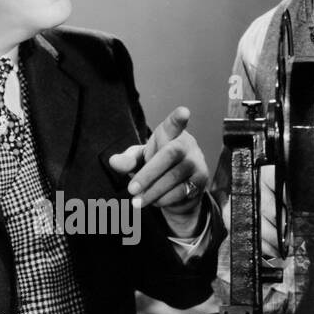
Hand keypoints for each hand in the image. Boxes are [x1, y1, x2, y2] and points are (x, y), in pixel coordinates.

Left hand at [108, 106, 209, 236]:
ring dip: (152, 191)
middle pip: (169, 154)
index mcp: (170, 135)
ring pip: (173, 177)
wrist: (177, 192)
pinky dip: (163, 199)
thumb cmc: (156, 167)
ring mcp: (196, 163)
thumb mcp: (139, 160)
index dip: (178, 118)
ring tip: (137, 201)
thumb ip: (127, 159)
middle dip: (148, 174)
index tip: (184, 112)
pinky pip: (180, 192)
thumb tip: (114, 162)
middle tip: (131, 189)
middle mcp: (186, 145)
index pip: (173, 124)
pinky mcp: (200, 182)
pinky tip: (154, 201)